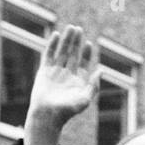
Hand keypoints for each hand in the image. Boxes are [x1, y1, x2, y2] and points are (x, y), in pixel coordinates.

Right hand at [24, 25, 100, 144]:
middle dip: (76, 42)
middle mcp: (67, 75)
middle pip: (73, 54)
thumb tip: (101, 70)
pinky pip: (48, 55)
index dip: (86, 53)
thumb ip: (93, 86)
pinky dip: (52, 45)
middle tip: (79, 29)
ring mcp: (55, 72)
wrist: (47, 116)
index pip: (83, 63)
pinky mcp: (44, 71)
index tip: (88, 43)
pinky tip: (56, 35)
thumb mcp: (85, 99)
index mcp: (77, 81)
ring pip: (61, 52)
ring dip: (66, 40)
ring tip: (70, 28)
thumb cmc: (67, 111)